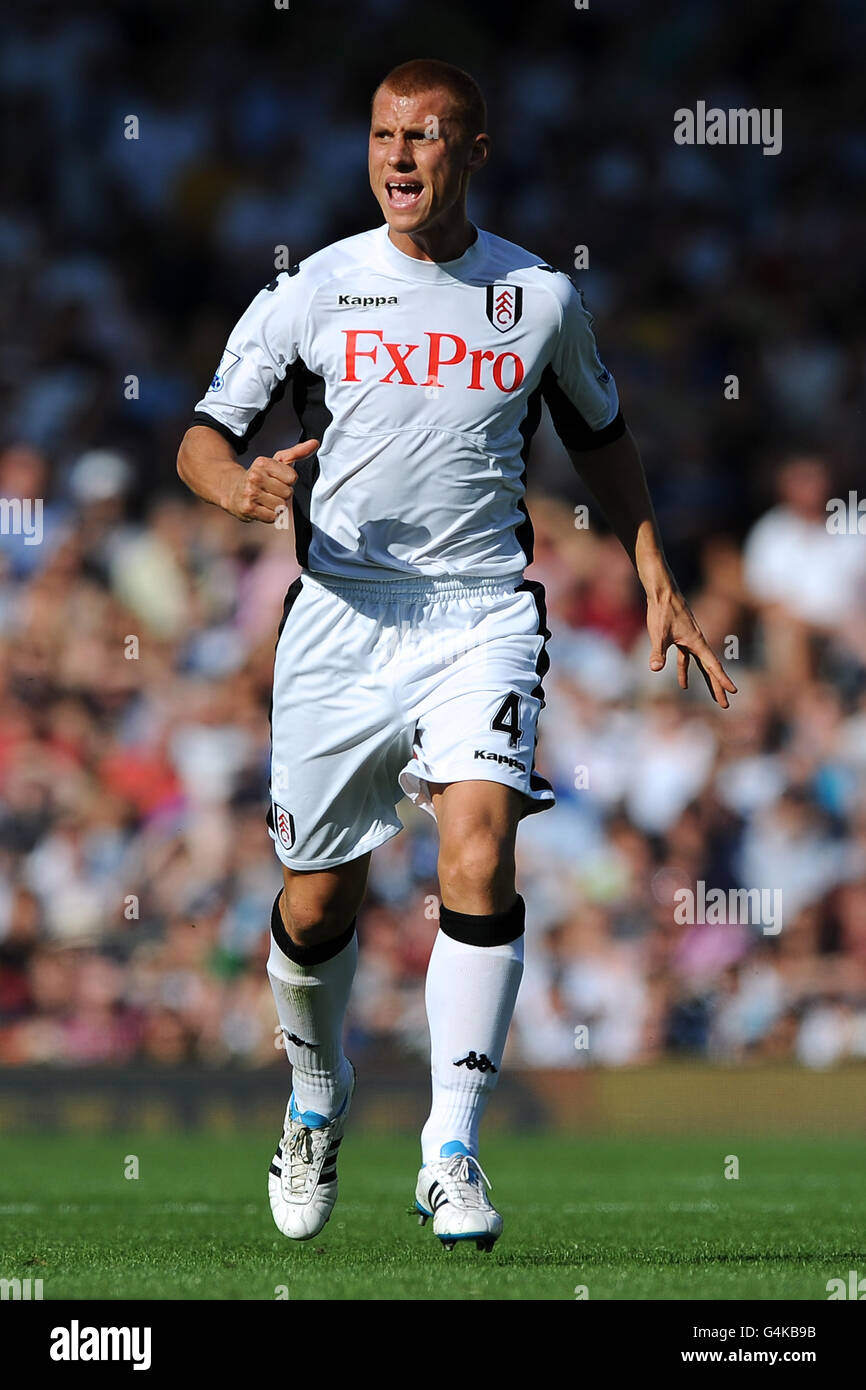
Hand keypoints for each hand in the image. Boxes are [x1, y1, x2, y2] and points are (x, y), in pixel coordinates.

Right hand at [224, 438, 318, 522]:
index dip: (288, 482)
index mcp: (263, 463)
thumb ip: (297, 453)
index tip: (276, 480)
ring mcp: (250, 493)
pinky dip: (270, 516)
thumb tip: (315, 443)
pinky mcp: (248, 509)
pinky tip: (261, 508)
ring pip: (281, 506)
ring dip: (276, 506)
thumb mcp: (276, 462)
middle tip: (270, 492)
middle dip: (282, 495)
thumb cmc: (260, 477)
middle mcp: (255, 476)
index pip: (292, 477)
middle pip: (288, 493)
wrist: (233, 491)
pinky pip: (273, 517)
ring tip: (265, 500)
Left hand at [646, 586, 737, 707]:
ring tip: (713, 697)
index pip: (712, 665)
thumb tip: (655, 669)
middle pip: (710, 668)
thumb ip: (658, 652)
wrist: (661, 592)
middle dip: (717, 687)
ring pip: (701, 665)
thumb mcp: (659, 634)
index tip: (732, 691)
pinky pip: (687, 659)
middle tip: (725, 704)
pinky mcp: (680, 638)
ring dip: (705, 681)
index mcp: (696, 643)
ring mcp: (689, 641)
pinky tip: (683, 684)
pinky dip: (686, 671)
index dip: (722, 680)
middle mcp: (697, 643)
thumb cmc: (662, 611)